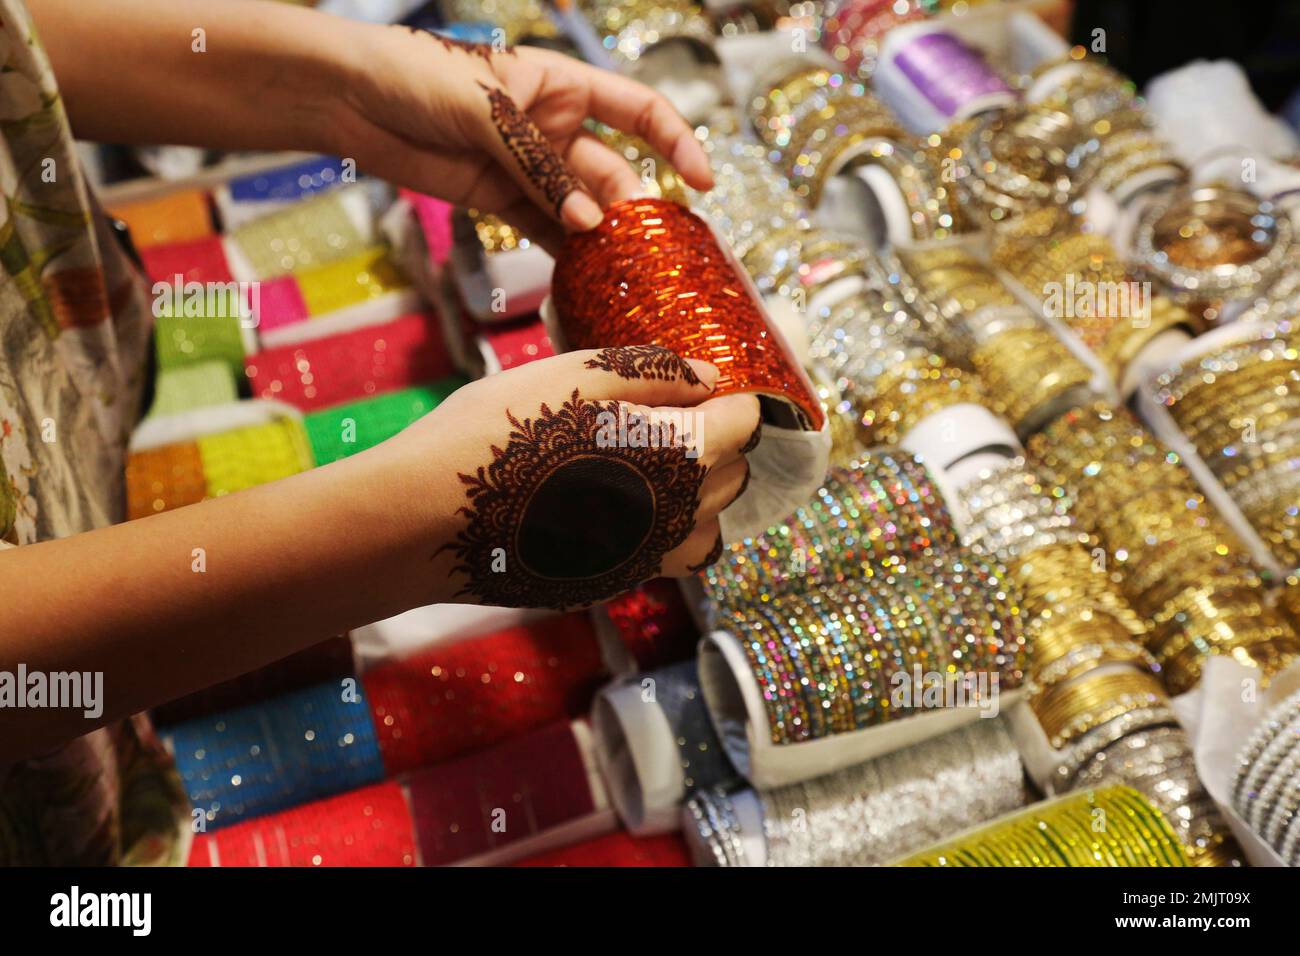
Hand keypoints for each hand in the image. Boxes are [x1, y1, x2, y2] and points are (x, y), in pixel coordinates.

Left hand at [328, 25, 714, 249]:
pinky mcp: (499, 201)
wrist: (349, 97)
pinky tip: (582, 277)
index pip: (639, 111)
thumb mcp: (488, 114)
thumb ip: (539, 168)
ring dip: (599, 239)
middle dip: (630, 209)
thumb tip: (587, 222)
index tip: (703, 183)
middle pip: (611, 172)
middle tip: (644, 249)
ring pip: (580, 208)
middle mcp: (553, 126)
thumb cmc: (417, 75)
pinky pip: (544, 231)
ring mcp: (528, 167)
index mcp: (562, 84)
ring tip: (619, 273)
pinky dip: (563, 255)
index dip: (677, 143)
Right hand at [396, 346, 759, 609]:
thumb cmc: (497, 432)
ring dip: (694, 495)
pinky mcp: (611, 584)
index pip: (746, 422)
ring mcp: (646, 559)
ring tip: (641, 464)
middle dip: (714, 443)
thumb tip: (709, 379)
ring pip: (707, 529)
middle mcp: (679, 517)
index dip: (728, 398)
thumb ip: (654, 372)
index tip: (694, 388)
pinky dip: (656, 528)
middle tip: (659, 416)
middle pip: (733, 476)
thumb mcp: (575, 375)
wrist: (427, 520)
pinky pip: (661, 557)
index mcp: (682, 455)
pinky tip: (604, 503)